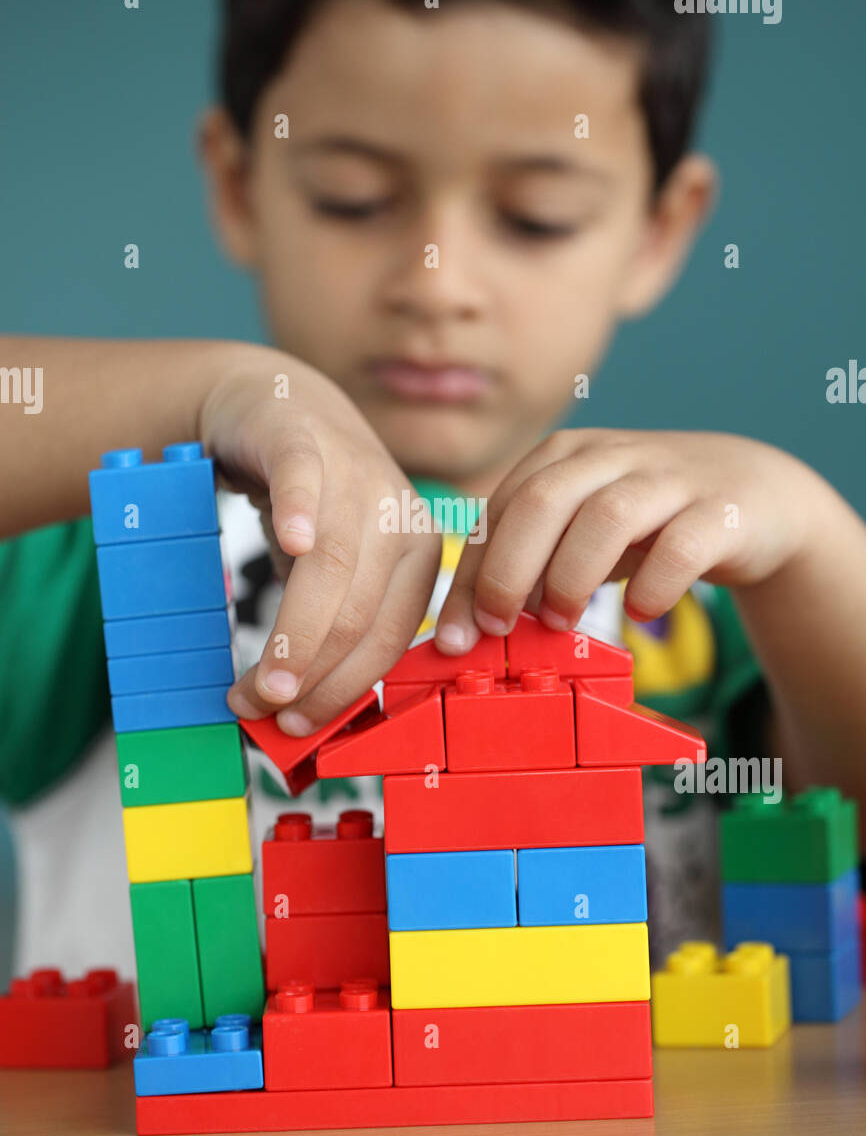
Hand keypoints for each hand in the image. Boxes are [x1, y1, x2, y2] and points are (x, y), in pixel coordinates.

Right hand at [199, 348, 440, 732]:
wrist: (279, 409)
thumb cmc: (310, 508)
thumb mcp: (336, 571)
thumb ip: (330, 627)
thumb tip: (298, 712)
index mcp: (416, 557)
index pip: (388, 638)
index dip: (343, 690)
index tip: (298, 726)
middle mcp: (397, 517)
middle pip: (359, 613)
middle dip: (310, 674)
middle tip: (260, 708)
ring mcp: (355, 476)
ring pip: (333, 566)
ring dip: (294, 632)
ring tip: (253, 682)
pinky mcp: (306, 443)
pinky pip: (305, 481)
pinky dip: (298, 512)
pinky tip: (288, 544)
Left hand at [435, 428, 820, 649]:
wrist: (753, 496)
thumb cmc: (646, 523)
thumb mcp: (579, 532)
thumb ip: (529, 565)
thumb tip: (472, 627)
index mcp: (562, 458)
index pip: (498, 512)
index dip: (470, 576)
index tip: (454, 636)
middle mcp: (610, 458)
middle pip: (542, 502)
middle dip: (508, 572)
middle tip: (499, 629)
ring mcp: (669, 479)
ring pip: (606, 517)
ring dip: (572, 578)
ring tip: (562, 621)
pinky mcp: (721, 511)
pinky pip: (681, 547)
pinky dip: (654, 586)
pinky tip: (641, 613)